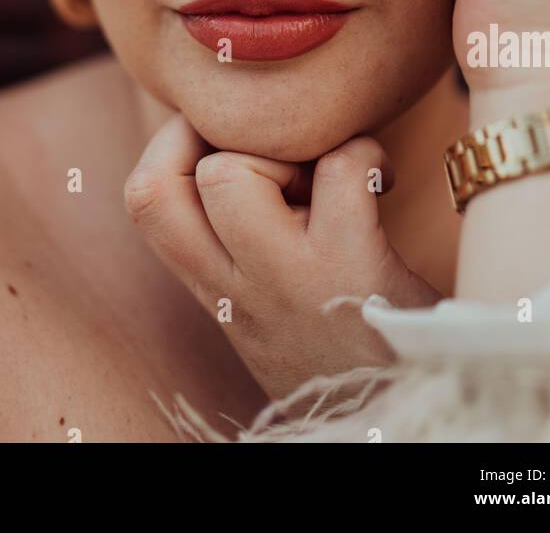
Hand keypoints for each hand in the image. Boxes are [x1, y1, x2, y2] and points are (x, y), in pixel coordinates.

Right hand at [124, 113, 438, 400]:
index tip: (226, 139)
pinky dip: (364, 152)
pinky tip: (380, 178)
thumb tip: (242, 148)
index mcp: (217, 293)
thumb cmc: (351, 349)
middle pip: (156, 188)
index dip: (173, 146)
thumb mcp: (275, 310)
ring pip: (230, 175)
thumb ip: (246, 248)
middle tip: (266, 139)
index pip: (145, 200)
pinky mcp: (355, 266)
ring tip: (317, 168)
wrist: (404, 415)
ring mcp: (292, 279)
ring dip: (278, 147)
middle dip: (207, 135)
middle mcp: (238, 290)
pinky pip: (341, 169)